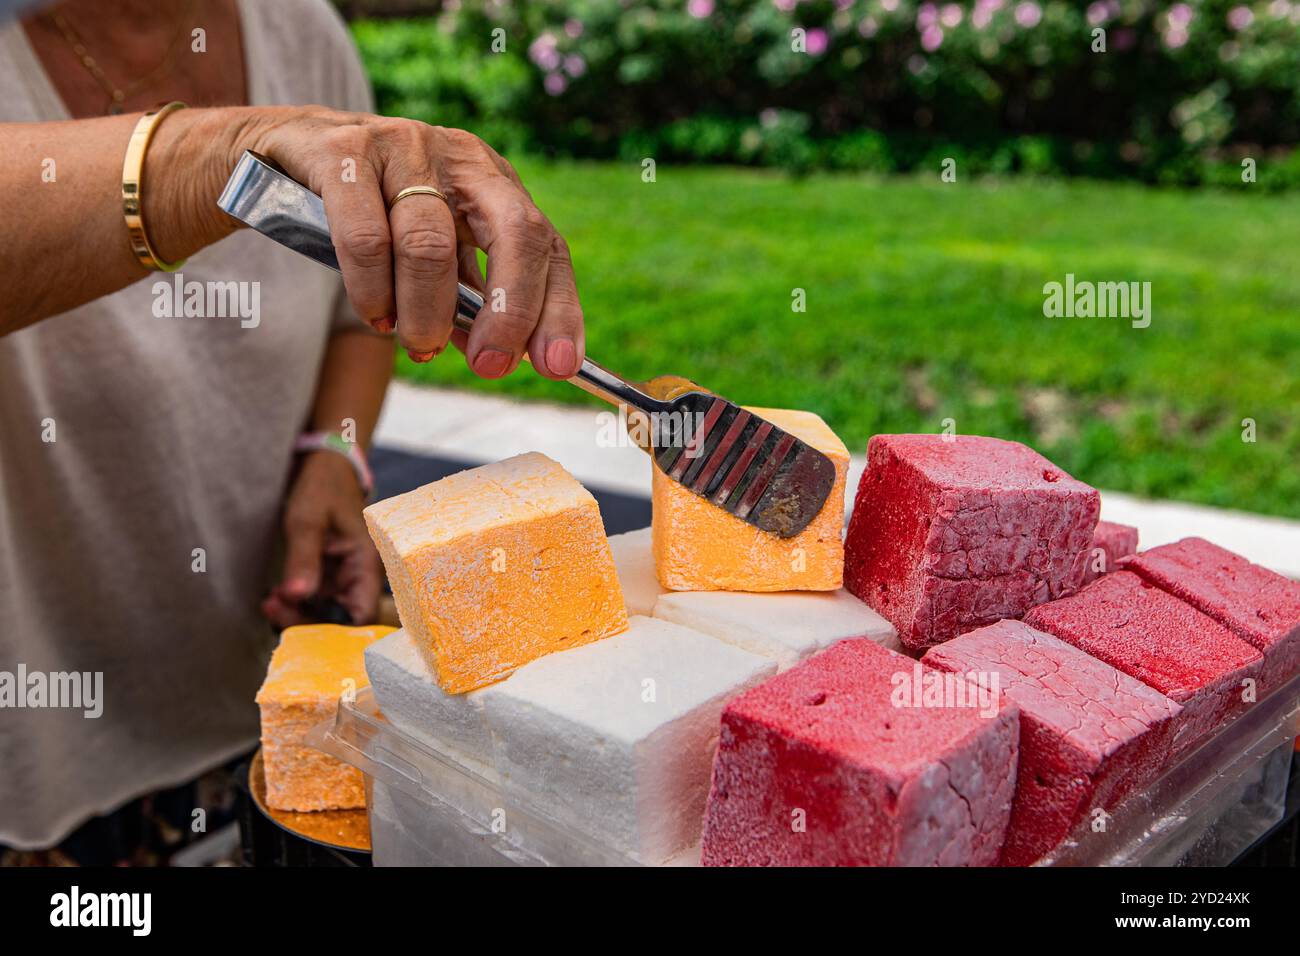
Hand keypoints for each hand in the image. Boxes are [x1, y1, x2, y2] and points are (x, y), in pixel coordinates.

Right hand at [229, 108, 584, 379]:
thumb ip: (464, 302)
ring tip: (415, 344)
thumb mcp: (429, 254)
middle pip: (515, 232)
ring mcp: (403, 147)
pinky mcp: (342, 152)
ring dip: (426, 313)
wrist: (275, 157)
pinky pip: (366, 238)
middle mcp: (460, 157)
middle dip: (511, 312)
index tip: (558, 365)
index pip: (547, 245)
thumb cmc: (368, 215)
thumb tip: (496, 358)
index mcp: (493, 183)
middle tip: (490, 366)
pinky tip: (374, 314)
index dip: (559, 308)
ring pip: (431, 245)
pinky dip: (372, 290)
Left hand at [262, 451, 381, 628]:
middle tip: (273, 608)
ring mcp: (345, 575)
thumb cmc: (323, 485)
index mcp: (366, 562)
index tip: (299, 621)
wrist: (324, 464)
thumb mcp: (308, 519)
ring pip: (327, 610)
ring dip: (298, 612)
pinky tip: (276, 595)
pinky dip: (296, 601)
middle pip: (342, 618)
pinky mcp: (330, 572)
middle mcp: (360, 574)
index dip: (335, 628)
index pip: (362, 613)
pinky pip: (317, 597)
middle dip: (308, 620)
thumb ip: (304, 558)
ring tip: (270, 602)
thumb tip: (297, 596)